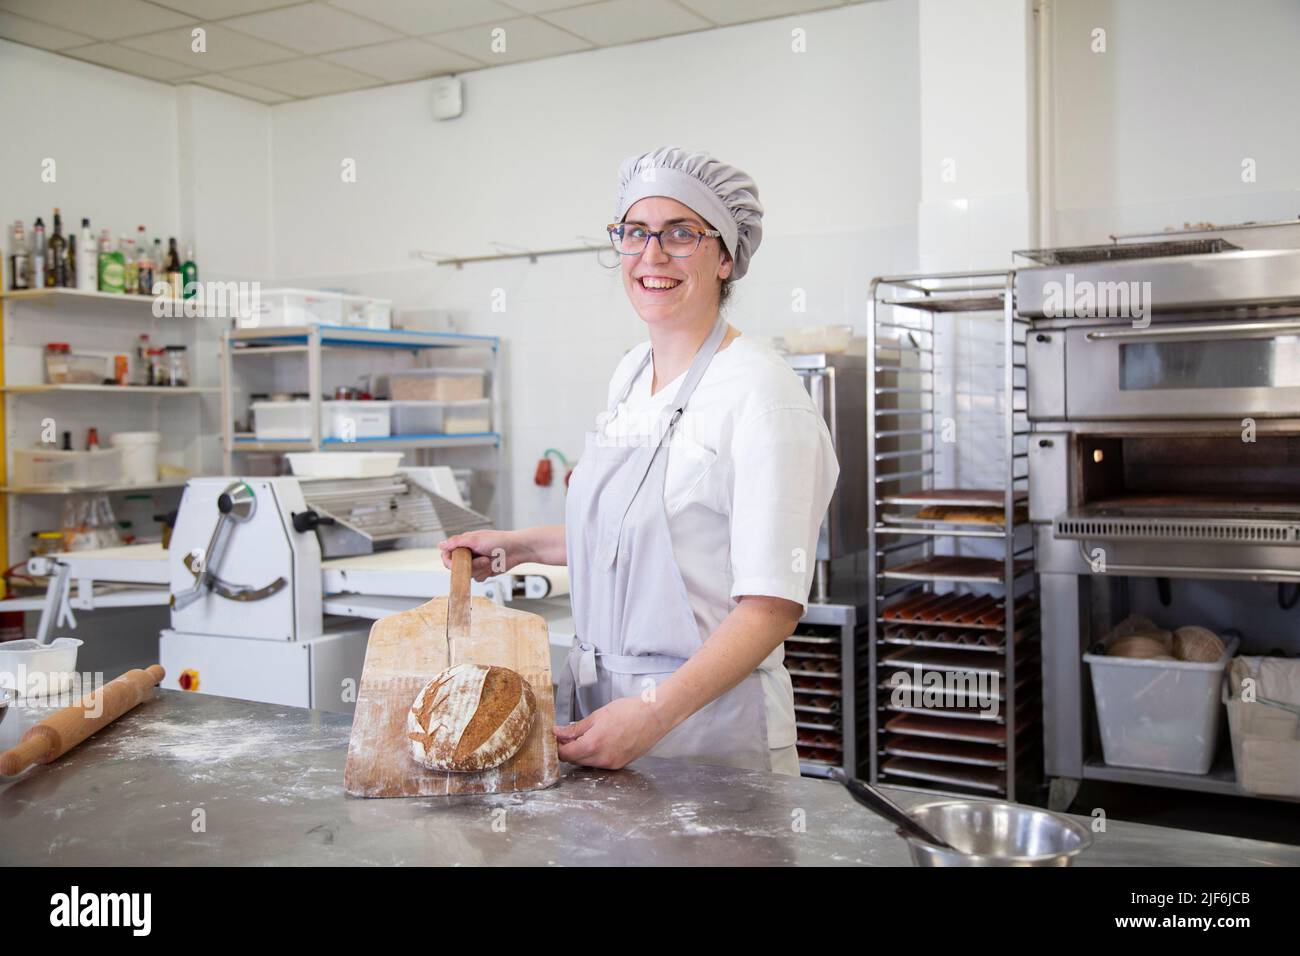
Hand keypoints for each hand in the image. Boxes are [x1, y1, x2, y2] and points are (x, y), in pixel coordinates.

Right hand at [438, 530, 524, 580]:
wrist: (517, 550)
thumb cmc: (499, 540)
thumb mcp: (475, 539)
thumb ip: (456, 542)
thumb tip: (440, 545)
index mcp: (464, 543)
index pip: (447, 555)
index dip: (449, 562)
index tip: (455, 564)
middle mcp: (469, 553)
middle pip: (457, 567)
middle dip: (470, 566)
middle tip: (482, 560)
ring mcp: (476, 563)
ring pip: (467, 574)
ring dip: (479, 569)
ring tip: (489, 560)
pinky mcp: (484, 570)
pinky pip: (477, 578)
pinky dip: (485, 573)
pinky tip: (492, 566)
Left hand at [554, 696, 670, 769]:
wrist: (654, 716)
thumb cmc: (628, 711)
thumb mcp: (598, 716)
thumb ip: (576, 728)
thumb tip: (558, 732)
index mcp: (592, 745)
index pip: (565, 754)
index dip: (557, 747)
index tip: (556, 738)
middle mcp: (601, 759)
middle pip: (575, 761)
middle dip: (569, 749)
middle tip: (568, 735)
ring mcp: (612, 764)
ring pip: (587, 763)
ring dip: (582, 753)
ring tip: (585, 736)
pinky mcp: (620, 764)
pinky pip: (601, 763)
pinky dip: (595, 755)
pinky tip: (599, 741)